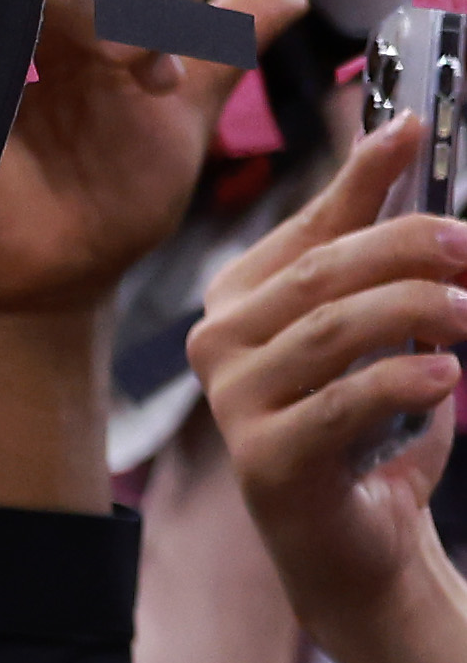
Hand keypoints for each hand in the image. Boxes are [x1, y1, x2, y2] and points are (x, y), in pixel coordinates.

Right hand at [0, 0, 306, 322]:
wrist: (54, 281)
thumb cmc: (108, 204)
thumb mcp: (182, 117)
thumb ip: (224, 50)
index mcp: (86, 14)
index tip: (177, 47)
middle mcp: (33, 17)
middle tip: (152, 75)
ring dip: (99, 9)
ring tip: (124, 75)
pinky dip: (19, 30)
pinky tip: (48, 86)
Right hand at [192, 111, 466, 658]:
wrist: (360, 538)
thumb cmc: (370, 423)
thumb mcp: (379, 315)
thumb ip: (379, 235)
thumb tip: (401, 123)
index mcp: (241, 299)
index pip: (313, 224)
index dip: (367, 177)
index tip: (415, 127)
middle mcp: (218, 345)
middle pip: (325, 272)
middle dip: (413, 250)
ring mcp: (234, 404)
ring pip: (333, 329)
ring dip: (419, 312)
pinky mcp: (264, 461)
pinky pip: (343, 403)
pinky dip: (406, 382)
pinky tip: (448, 378)